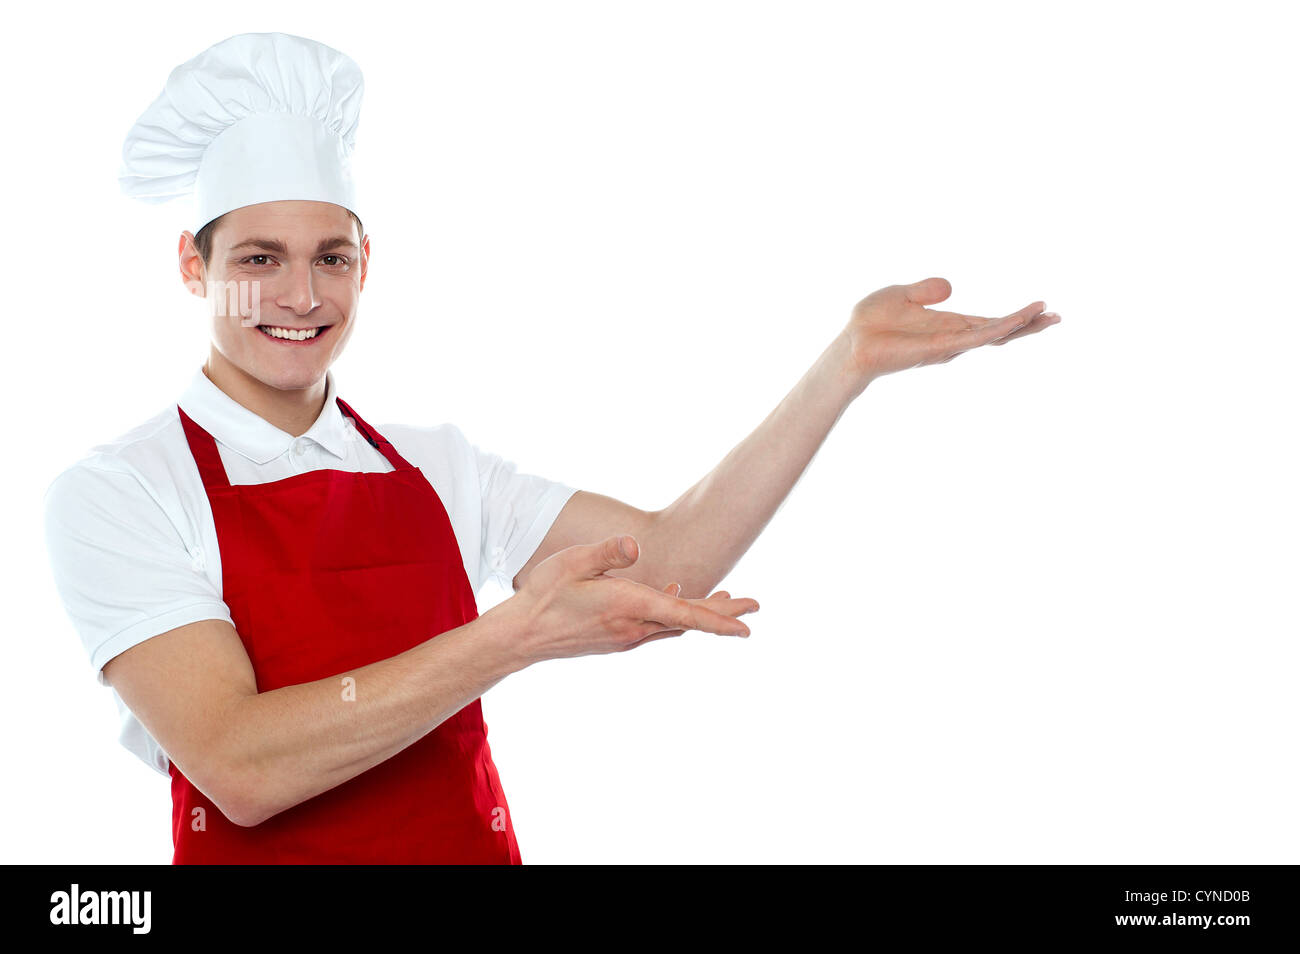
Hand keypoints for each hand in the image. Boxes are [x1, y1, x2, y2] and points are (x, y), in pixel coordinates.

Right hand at [507, 534, 759, 663]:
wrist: (520, 637)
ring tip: (725, 601)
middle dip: (722, 613)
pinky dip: (673, 614)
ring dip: (700, 613)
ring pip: (673, 625)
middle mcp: (634, 627)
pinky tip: (672, 594)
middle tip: (753, 606)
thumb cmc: (544, 595)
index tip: (747, 627)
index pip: (684, 614)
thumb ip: (606, 553)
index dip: (719, 620)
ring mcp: (626, 637)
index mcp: (629, 606)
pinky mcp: (616, 639)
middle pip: (688, 620)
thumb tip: (635, 545)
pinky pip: (655, 627)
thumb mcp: (572, 563)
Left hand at [843, 277, 1060, 386]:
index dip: (1015, 318)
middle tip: (1057, 317)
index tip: (1042, 308)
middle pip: (999, 332)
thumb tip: (951, 287)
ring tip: (1046, 316)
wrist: (852, 342)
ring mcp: (949, 345)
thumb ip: (927, 290)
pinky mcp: (939, 349)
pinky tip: (1013, 323)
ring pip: (992, 336)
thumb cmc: (871, 322)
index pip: (989, 322)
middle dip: (1028, 326)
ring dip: (1019, 326)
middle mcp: (953, 338)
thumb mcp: (902, 295)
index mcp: (949, 325)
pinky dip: (995, 330)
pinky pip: (973, 339)